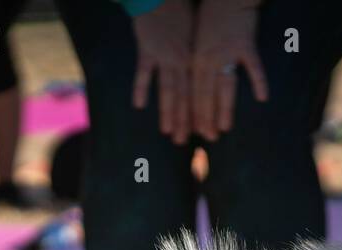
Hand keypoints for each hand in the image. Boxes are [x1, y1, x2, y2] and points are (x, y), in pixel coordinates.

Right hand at [131, 0, 195, 144]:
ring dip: (168, 112)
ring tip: (167, 132)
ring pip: (168, 89)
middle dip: (184, 121)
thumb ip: (195, 62)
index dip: (200, 114)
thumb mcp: (194, 38)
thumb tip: (201, 83)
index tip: (202, 133)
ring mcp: (164, 56)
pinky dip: (141, 88)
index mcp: (195, 60)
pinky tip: (139, 105)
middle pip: (185, 97)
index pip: (198, 93)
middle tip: (184, 142)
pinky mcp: (147, 50)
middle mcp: (182, 61)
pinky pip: (144, 72)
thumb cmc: (180, 15)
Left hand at [189, 0, 267, 140]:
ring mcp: (227, 52)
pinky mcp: (245, 44)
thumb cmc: (211, 21)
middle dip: (206, 118)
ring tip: (225, 128)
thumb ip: (198, 67)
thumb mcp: (197, 44)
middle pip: (206, 93)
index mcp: (196, 60)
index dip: (194, 113)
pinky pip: (253, 66)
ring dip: (225, 108)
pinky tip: (262, 97)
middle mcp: (208, 58)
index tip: (195, 133)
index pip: (193, 93)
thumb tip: (198, 90)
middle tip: (209, 138)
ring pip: (225, 85)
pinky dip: (258, 81)